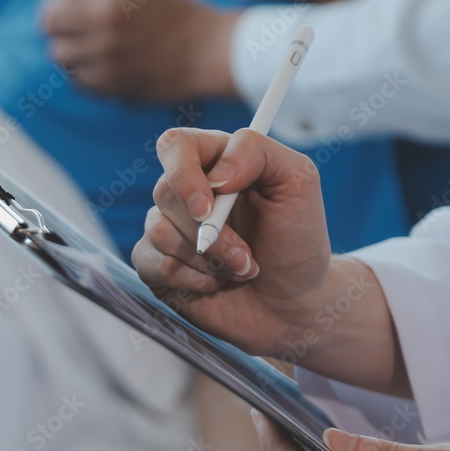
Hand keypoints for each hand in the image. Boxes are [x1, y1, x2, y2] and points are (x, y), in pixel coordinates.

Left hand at [41, 0, 239, 101]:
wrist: (208, 53)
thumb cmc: (178, 16)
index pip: (55, 2)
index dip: (57, 6)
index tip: (65, 9)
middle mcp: (105, 23)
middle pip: (51, 30)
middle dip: (58, 29)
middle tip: (71, 30)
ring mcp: (107, 57)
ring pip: (62, 57)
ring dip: (70, 52)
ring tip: (89, 48)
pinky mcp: (113, 86)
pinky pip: (79, 81)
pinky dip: (84, 74)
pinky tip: (101, 67)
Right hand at [132, 127, 331, 354]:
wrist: (295, 304)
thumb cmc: (299, 241)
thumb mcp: (299, 182)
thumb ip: (258, 152)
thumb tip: (215, 175)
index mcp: (216, 162)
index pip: (176, 146)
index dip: (183, 174)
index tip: (207, 209)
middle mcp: (187, 193)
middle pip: (165, 192)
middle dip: (211, 234)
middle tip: (246, 255)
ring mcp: (169, 229)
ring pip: (159, 232)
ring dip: (207, 260)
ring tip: (239, 270)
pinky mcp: (158, 266)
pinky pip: (150, 264)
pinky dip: (191, 280)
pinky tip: (216, 285)